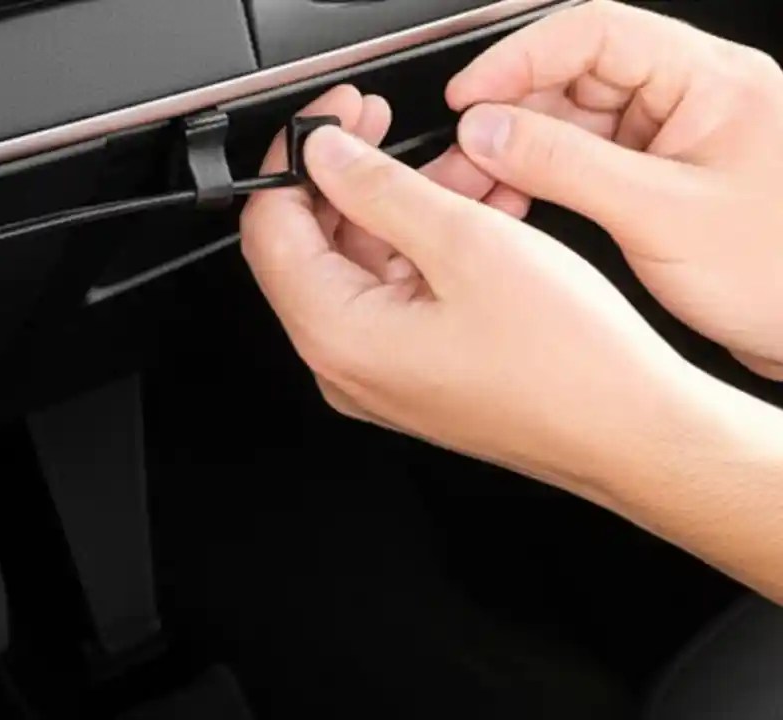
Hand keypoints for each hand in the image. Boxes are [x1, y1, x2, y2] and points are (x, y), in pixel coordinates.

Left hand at [240, 87, 710, 497]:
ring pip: (367, 261)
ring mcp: (380, 372)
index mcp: (337, 336)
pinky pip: (402, 291)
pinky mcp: (417, 372)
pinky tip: (480, 205)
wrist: (635, 435)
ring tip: (467, 165)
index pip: (269, 230)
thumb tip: (324, 154)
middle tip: (385, 125)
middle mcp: (344, 364)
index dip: (292, 161)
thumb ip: (380, 189)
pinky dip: (433, 242)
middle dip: (356, 175)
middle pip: (314, 245)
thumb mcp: (467, 244)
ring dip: (408, 201)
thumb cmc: (569, 365)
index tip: (327, 118)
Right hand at [443, 0, 782, 378]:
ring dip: (519, 143)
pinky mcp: (657, 174)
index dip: (520, 57)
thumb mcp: (659, 216)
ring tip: (480, 178)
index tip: (468, 96)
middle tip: (466, 148)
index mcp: (713, 80)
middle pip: (576, 71)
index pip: (595, 32)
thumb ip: (566, 166)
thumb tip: (488, 130)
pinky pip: (582, 155)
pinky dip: (540, 172)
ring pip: (571, 115)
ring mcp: (673, 135)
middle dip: (511, 107)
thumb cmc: (775, 276)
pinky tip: (514, 195)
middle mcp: (693, 96)